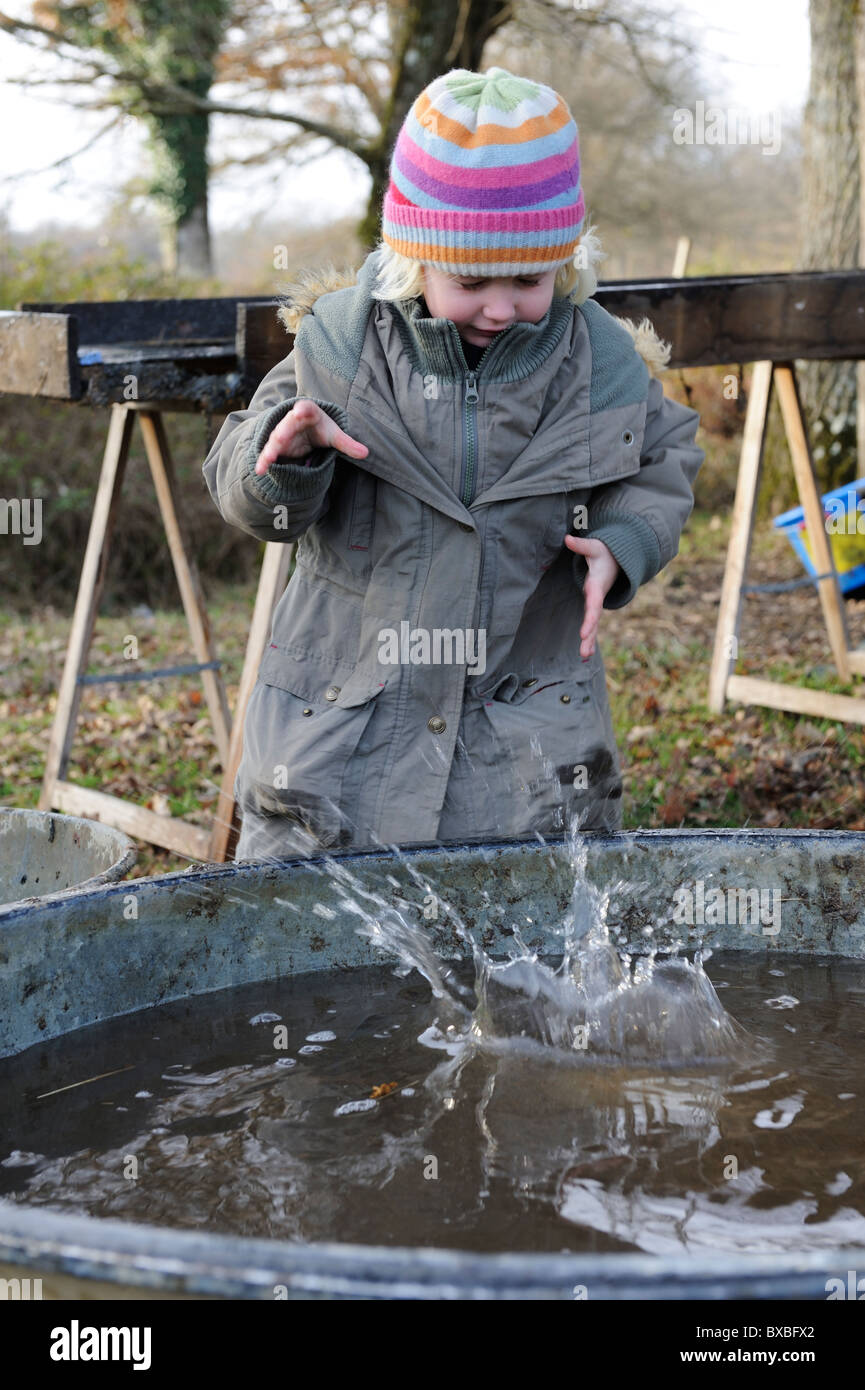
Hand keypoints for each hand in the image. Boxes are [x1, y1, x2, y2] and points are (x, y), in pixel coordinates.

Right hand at [255, 399, 367, 474]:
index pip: (306, 408)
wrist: (304, 428)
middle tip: (279, 437)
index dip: (303, 409)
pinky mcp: (277, 446)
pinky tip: (260, 471)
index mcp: (309, 412)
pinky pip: (269, 453)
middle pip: (287, 424)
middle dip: (283, 431)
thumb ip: (347, 443)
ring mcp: (282, 433)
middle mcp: (292, 420)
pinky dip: (264, 461)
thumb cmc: (321, 428)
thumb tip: (367, 453)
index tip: (300, 410)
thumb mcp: (334, 434)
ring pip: (275, 440)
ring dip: (271, 449)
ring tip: (268, 459)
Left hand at [564, 534, 619, 660]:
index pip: (593, 604)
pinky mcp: (594, 605)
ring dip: (590, 641)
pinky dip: (590, 638)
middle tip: (584, 652)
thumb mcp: (595, 547)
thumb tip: (567, 538)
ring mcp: (596, 603)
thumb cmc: (605, 553)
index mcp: (597, 586)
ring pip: (594, 624)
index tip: (585, 633)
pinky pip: (592, 623)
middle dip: (590, 636)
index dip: (590, 618)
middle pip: (594, 620)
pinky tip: (585, 653)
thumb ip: (581, 545)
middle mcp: (598, 597)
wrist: (617, 559)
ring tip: (584, 657)